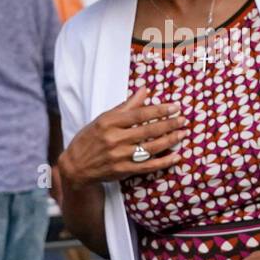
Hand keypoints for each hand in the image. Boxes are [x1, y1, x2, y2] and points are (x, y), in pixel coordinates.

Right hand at [58, 87, 187, 188]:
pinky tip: (176, 157)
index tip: (175, 106)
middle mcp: (114, 139)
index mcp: (109, 122)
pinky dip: (163, 162)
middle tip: (183, 119)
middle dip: (168, 124)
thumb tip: (144, 89)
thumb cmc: (90, 138)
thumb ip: (126, 105)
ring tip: (182, 134)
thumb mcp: (104, 118)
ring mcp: (119, 156)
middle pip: (147, 130)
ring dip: (169, 141)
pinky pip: (148, 166)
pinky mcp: (123, 170)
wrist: (75, 166)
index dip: (159, 110)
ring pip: (150, 148)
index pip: (139, 114)